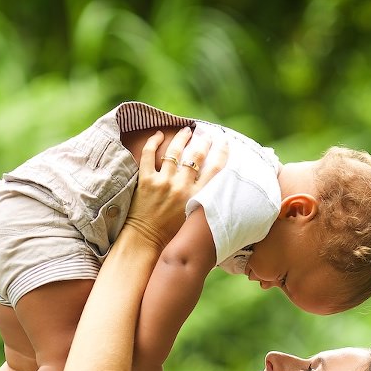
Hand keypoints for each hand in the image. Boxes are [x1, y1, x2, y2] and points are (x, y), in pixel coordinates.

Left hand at [126, 126, 227, 249]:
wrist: (147, 240)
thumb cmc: (172, 235)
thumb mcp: (195, 220)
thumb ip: (205, 204)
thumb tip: (218, 194)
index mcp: (197, 198)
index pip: (214, 169)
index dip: (221, 152)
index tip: (224, 141)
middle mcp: (181, 187)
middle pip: (196, 156)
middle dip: (204, 141)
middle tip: (207, 134)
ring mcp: (163, 182)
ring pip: (174, 151)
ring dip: (182, 138)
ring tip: (187, 130)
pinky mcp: (146, 180)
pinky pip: (149, 154)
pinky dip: (153, 141)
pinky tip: (159, 135)